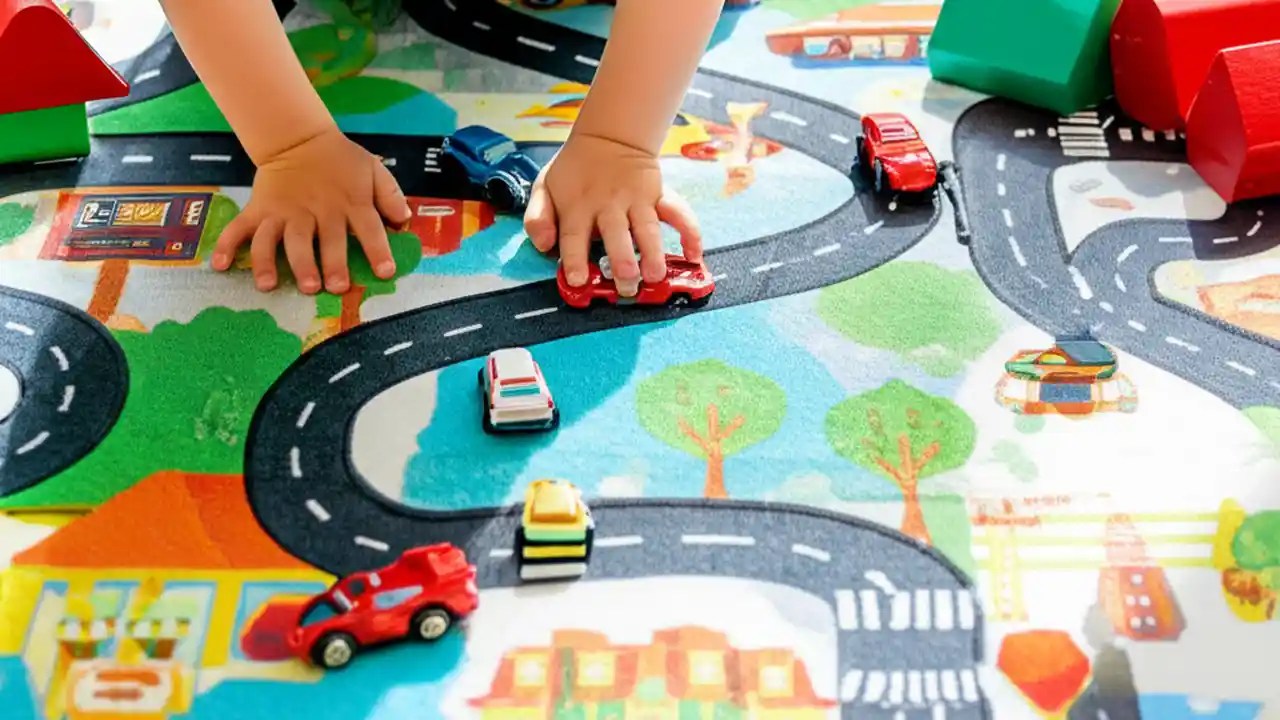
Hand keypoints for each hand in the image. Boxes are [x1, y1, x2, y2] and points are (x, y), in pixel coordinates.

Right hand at [211, 127, 411, 293]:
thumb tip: (404, 220)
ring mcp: (285, 212)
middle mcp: (317, 211)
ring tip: (272, 285)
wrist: (299, 138)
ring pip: (279, 240)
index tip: (385, 272)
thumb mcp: (372, 170)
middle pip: (322, 240)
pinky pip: (240, 228)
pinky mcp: (260, 210)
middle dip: (326, 264)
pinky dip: (226, 246)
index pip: (368, 228)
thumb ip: (389, 196)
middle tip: (330, 287)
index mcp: (349, 203)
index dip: (378, 249)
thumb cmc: (340, 162)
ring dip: (273, 263)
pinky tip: (220, 266)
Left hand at [523, 133, 701, 295]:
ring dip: (654, 251)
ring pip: (648, 228)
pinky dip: (690, 232)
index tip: (577, 280)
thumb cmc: (574, 172)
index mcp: (578, 206)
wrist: (608, 137)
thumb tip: (544, 245)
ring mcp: (637, 201)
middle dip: (622, 259)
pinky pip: (679, 213)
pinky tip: (695, 255)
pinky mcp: (659, 196)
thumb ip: (538, 217)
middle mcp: (608, 205)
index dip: (574, 258)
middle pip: (616, 234)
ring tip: (656, 275)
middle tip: (627, 283)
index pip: (574, 236)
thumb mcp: (545, 187)